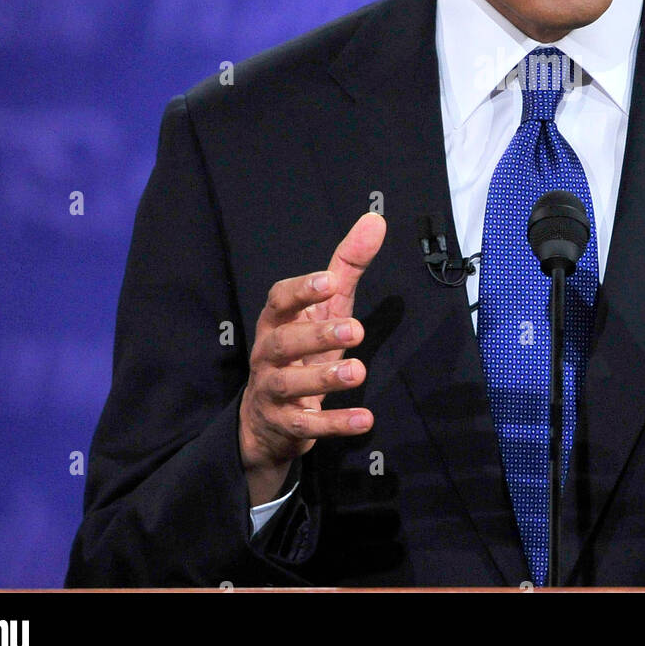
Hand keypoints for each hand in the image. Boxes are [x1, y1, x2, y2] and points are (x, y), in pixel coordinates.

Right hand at [239, 211, 385, 505]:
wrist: (268, 419)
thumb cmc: (302, 350)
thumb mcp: (325, 308)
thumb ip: (348, 266)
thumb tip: (376, 219)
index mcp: (277, 320)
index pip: (279, 300)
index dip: (301, 290)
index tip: (329, 280)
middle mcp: (268, 353)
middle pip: (283, 342)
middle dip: (317, 335)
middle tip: (356, 329)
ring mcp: (272, 391)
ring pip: (291, 384)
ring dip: (325, 378)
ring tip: (359, 371)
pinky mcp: (284, 425)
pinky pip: (306, 426)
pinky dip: (334, 423)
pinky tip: (365, 420)